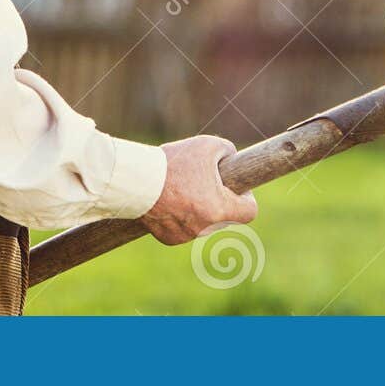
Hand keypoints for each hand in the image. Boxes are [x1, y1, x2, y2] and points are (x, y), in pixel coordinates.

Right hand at [139, 135, 257, 245]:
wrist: (135, 180)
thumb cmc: (173, 162)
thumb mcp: (208, 145)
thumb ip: (228, 151)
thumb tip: (232, 159)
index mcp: (219, 208)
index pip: (249, 211)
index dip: (246, 197)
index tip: (238, 187)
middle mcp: (205, 228)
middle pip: (225, 217)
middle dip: (220, 201)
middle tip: (205, 182)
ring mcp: (186, 236)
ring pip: (204, 223)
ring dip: (200, 209)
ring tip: (183, 188)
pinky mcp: (169, 239)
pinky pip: (183, 229)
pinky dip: (180, 217)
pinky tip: (169, 201)